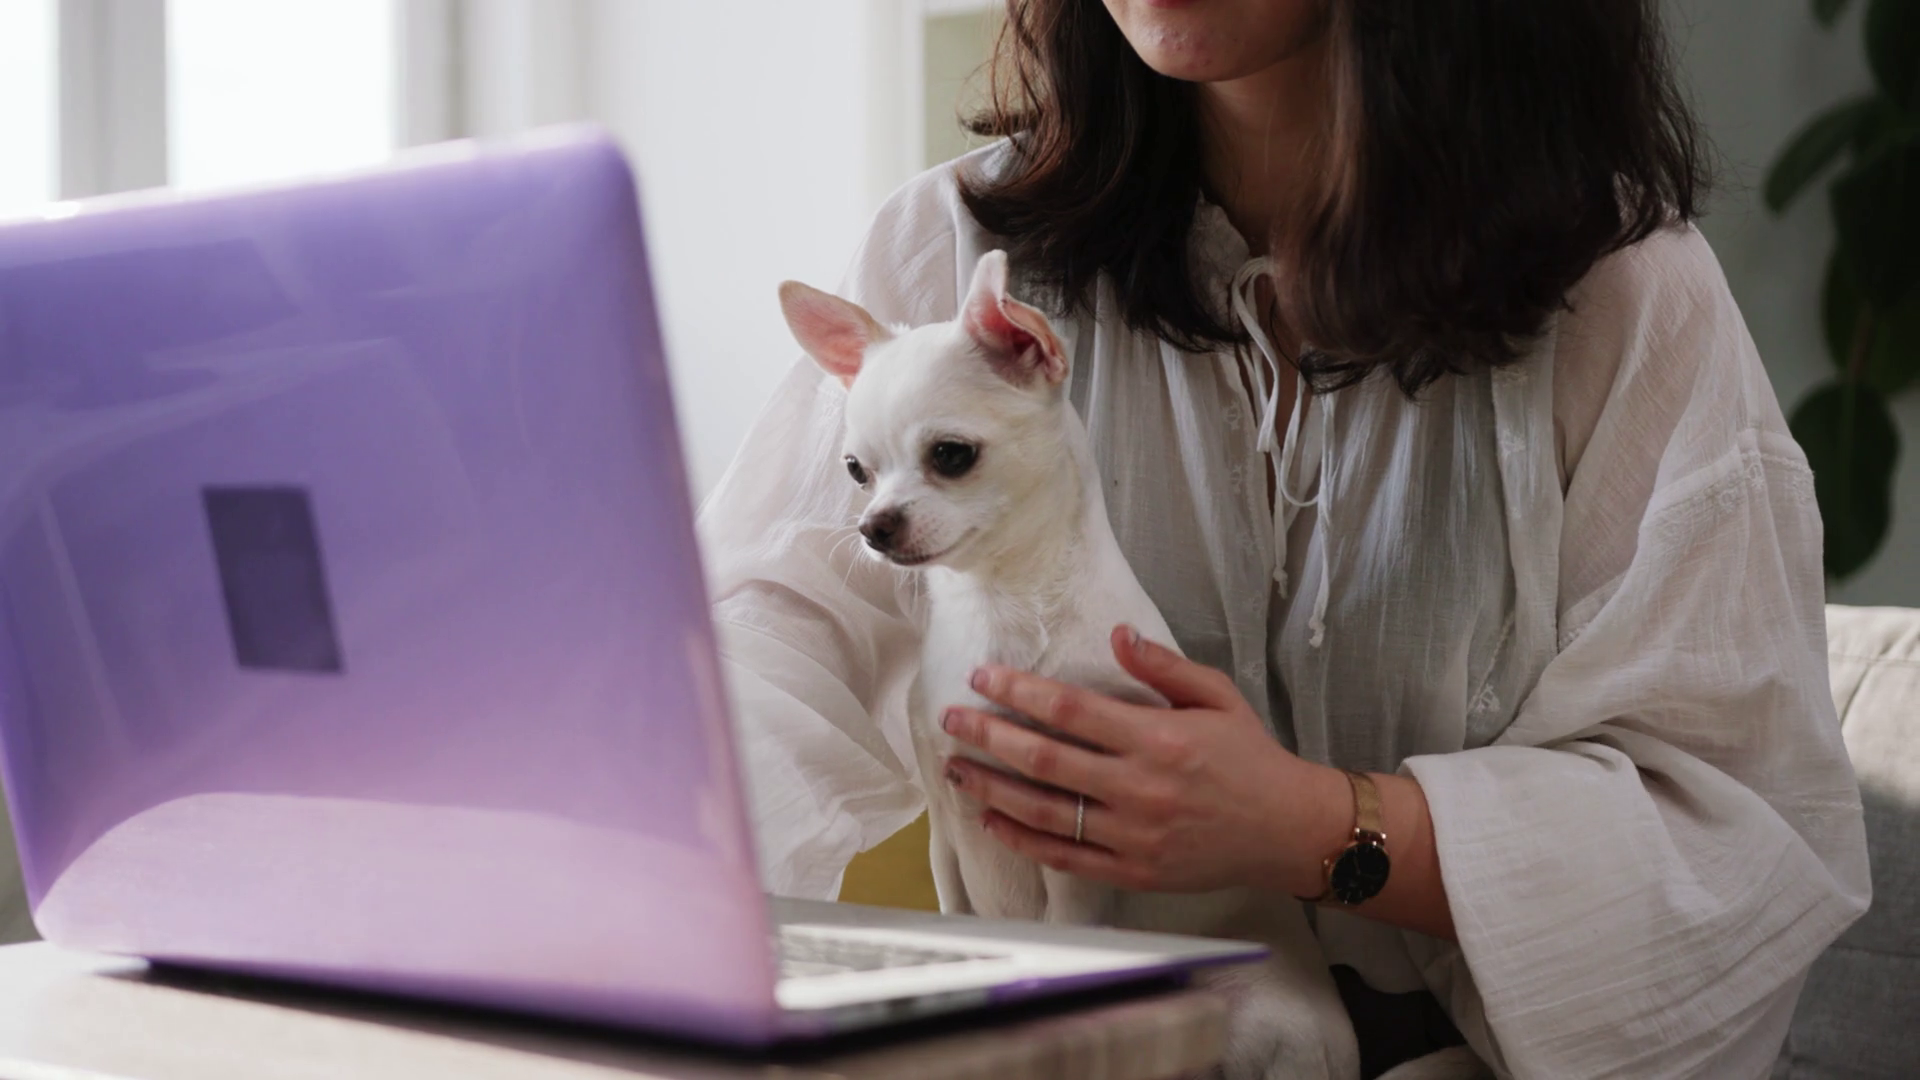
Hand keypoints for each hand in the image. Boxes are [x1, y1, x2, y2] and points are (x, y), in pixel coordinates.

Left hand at [938, 626, 1349, 897]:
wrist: (1290, 830)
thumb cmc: (1252, 758)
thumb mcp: (1217, 696)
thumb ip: (1163, 666)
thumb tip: (1116, 634)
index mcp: (1157, 738)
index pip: (1069, 709)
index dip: (1018, 692)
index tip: (984, 677)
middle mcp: (1139, 788)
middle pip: (1043, 759)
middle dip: (988, 736)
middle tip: (951, 720)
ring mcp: (1132, 835)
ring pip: (1043, 811)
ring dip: (991, 788)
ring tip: (955, 768)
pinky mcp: (1133, 870)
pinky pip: (1063, 855)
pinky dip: (1022, 838)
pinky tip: (992, 819)